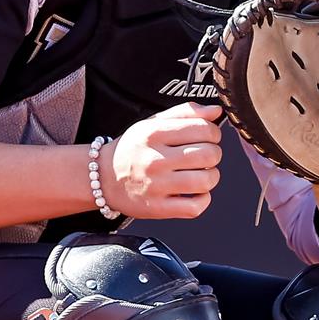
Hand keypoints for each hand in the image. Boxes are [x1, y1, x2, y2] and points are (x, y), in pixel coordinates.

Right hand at [101, 103, 223, 219]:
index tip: (208, 137)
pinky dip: (202, 199)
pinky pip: (195, 207)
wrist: (103, 178)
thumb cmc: (133, 149)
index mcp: (154, 133)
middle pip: (209, 155)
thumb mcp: (153, 123)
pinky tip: (194, 192)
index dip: (213, 133)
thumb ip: (185, 113)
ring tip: (200, 174)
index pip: (203, 129)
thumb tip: (215, 111)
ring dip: (211, 176)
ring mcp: (156, 186)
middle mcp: (155, 159)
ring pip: (206, 181)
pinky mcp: (157, 208)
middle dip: (214, 154)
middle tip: (204, 156)